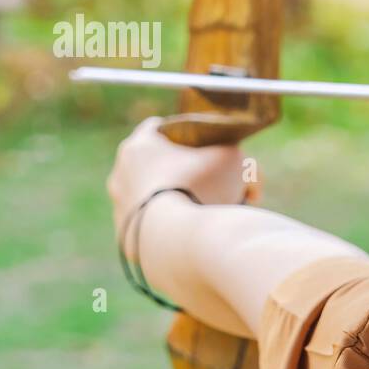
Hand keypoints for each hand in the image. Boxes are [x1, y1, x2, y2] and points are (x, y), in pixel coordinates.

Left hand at [107, 118, 259, 250]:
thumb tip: (249, 175)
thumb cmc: (204, 190)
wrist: (181, 240)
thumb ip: (239, 157)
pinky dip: (170, 228)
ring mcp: (119, 207)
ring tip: (208, 215)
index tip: (205, 144)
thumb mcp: (234, 161)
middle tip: (215, 184)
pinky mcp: (125, 239)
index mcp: (139, 146)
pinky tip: (192, 235)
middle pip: (156, 164)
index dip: (184, 133)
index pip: (158, 127)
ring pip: (153, 198)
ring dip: (177, 201)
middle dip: (185, 171)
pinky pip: (152, 227)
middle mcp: (121, 174)